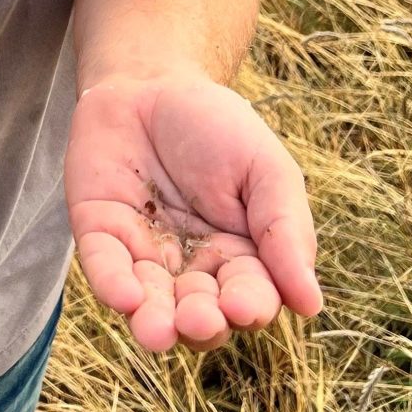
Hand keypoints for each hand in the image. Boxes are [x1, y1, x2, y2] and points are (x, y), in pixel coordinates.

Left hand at [64, 71, 322, 354]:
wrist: (154, 81)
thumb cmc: (218, 128)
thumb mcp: (266, 169)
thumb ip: (285, 231)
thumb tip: (311, 304)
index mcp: (241, 258)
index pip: (250, 297)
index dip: (248, 307)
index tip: (246, 306)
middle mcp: (192, 270)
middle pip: (200, 315)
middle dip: (200, 323)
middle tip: (200, 318)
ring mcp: (143, 255)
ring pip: (150, 305)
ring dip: (154, 323)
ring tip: (159, 331)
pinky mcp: (100, 234)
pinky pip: (105, 268)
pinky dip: (112, 285)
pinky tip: (125, 297)